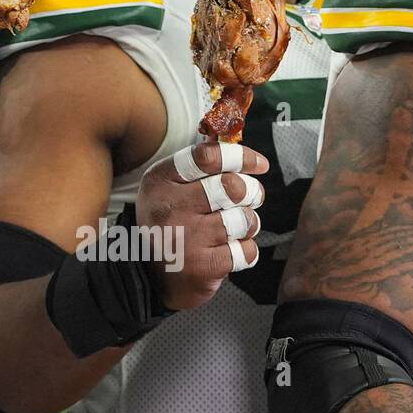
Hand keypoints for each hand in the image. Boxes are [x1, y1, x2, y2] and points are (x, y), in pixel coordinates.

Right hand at [136, 139, 269, 310]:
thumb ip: (198, 164)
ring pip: (244, 219)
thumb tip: (224, 135)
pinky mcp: (203, 266)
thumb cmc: (168, 224)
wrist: (152, 277)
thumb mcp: (169, 188)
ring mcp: (186, 238)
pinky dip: (244, 251)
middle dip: (251, 192)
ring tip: (232, 228)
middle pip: (233, 186)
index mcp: (160, 181)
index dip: (241, 156)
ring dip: (247, 224)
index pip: (207, 157)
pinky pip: (246, 250)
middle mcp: (169, 207)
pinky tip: (227, 251)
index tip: (259, 164)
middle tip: (250, 198)